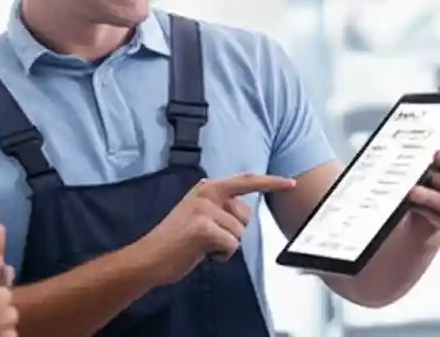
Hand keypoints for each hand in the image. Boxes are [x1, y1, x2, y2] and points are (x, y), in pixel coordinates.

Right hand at [135, 173, 295, 286]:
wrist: (149, 258)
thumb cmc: (176, 242)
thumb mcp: (199, 215)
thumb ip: (220, 208)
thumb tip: (245, 214)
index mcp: (207, 188)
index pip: (246, 181)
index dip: (270, 181)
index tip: (290, 182)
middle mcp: (207, 193)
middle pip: (246, 216)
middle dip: (234, 233)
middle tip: (209, 239)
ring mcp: (204, 209)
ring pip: (239, 234)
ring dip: (225, 246)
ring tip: (201, 246)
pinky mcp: (203, 227)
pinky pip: (231, 245)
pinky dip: (221, 255)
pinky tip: (202, 253)